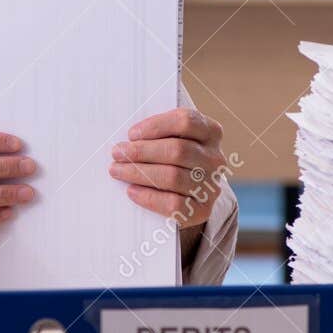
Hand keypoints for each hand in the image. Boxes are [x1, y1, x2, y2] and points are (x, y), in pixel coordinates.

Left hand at [108, 107, 227, 238]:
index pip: (185, 121)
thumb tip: (129, 139)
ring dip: (139, 173)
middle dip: (141, 151)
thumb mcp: (173, 138)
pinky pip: (174, 204)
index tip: (132, 134)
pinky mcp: (203, 210)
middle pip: (177, 150)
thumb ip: (159, 133)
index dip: (156, 126)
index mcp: (211, 132)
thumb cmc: (173, 158)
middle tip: (117, 153)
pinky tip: (132, 191)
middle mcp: (215, 158)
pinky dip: (149, 197)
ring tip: (117, 170)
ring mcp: (211, 186)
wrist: (189, 194)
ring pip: (172, 177)